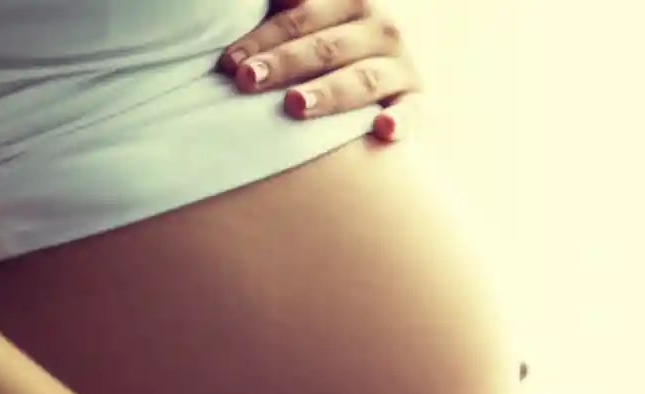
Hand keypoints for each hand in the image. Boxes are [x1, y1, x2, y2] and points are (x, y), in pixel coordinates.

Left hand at [218, 0, 420, 141]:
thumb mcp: (305, 23)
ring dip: (328, 92)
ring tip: (294, 105)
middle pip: (326, 47)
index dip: (263, 36)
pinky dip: (400, 121)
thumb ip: (285, 12)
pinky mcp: (415, 100)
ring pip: (362, 79)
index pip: (301, 15)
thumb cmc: (318, 48)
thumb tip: (243, 5)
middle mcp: (380, 27)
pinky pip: (411, 112)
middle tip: (247, 81)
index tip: (228, 61)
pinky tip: (382, 130)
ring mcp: (401, 65)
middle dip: (284, 63)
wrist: (375, 70)